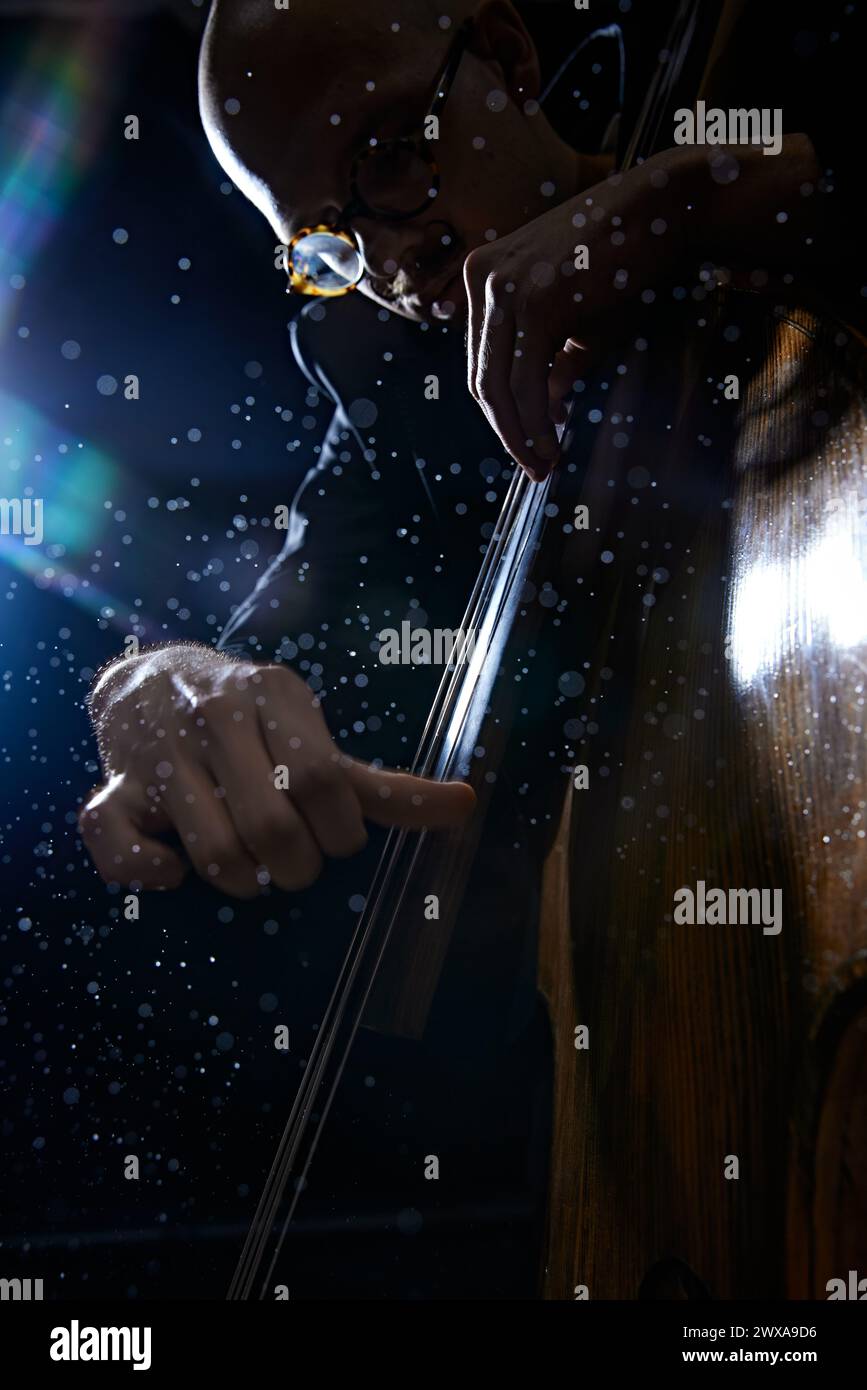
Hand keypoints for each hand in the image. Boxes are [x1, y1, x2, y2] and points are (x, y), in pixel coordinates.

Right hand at [79, 646, 474, 897]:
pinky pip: (116, 842)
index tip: (337, 839)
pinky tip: (176, 871)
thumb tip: (466, 806)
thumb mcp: (309, 729)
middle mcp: (216, 715)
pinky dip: (152, 873)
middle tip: (296, 864)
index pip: (325, 782)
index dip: (341, 833)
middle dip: (297, 868)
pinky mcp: (111, 782)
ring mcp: (160, 748)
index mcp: (274, 696)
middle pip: (273, 826)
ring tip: (251, 873)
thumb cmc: (246, 715)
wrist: (148, 675)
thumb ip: (375, 780)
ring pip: (214, 850)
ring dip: (243, 882)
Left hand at [464, 150, 690, 478]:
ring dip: (520, 435)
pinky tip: (552, 444)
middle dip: (506, 431)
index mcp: (483, 277)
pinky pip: (525, 381)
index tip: (525, 443)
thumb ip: (556, 362)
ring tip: (544, 464)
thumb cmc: (626, 262)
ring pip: (498, 386)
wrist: (663, 210)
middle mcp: (482, 279)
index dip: (501, 410)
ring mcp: (502, 288)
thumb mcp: (580, 321)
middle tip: (533, 468)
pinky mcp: (532, 302)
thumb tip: (546, 410)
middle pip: (481, 377)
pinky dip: (536, 422)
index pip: (480, 360)